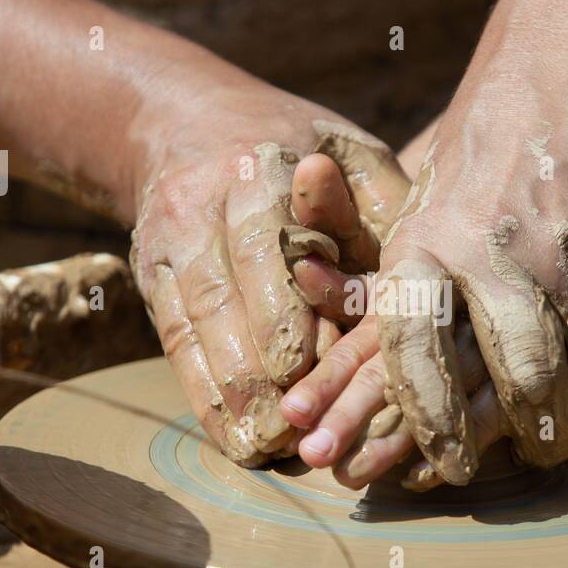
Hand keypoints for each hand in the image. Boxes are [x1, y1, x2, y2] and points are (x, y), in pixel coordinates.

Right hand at [130, 78, 408, 466]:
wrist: (184, 120)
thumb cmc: (299, 148)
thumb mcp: (348, 151)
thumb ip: (381, 207)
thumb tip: (415, 266)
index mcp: (265, 166)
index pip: (269, 242)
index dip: (282, 306)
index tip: (302, 366)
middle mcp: (208, 201)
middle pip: (225, 290)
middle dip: (256, 363)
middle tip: (292, 425)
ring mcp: (171, 240)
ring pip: (195, 321)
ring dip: (229, 391)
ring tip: (266, 448)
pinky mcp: (151, 275)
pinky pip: (174, 340)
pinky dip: (203, 394)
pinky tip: (234, 438)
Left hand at [366, 55, 567, 484]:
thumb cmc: (479, 144)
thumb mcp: (422, 204)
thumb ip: (401, 278)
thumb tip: (357, 355)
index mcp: (431, 241)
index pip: (416, 352)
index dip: (427, 421)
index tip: (444, 463)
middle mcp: (504, 251)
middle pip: (519, 378)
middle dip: (527, 437)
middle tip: (532, 453)